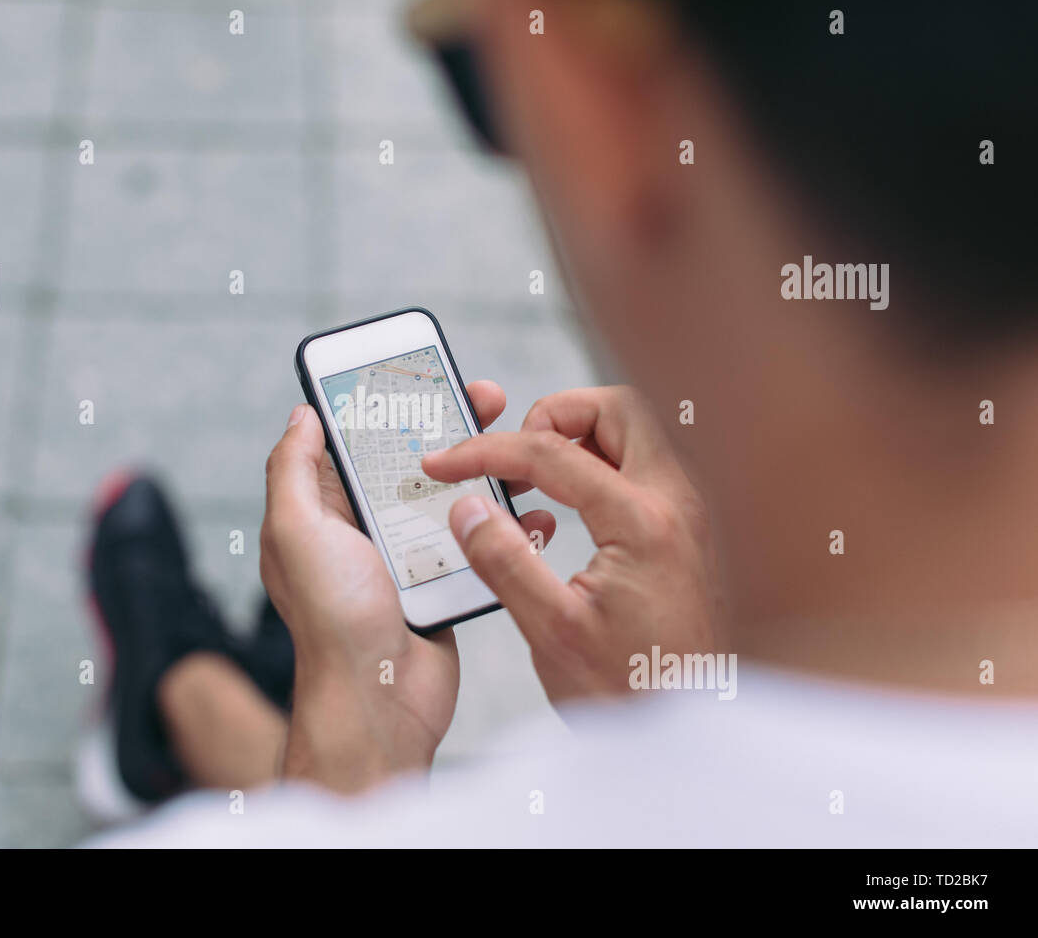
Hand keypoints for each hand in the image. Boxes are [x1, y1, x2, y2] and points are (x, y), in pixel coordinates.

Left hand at [260, 380, 556, 791]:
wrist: (378, 702)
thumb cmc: (332, 620)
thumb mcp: (295, 532)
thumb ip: (294, 471)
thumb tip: (302, 416)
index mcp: (326, 512)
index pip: (356, 441)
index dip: (386, 405)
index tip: (420, 373)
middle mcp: (366, 530)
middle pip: (413, 461)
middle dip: (449, 425)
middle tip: (487, 397)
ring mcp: (408, 557)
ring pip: (452, 499)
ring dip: (485, 471)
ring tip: (521, 447)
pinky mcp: (445, 584)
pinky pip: (477, 544)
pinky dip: (505, 525)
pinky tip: (533, 510)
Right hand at [421, 386, 718, 704]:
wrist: (695, 730)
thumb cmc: (635, 691)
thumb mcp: (553, 631)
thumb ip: (505, 561)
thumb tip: (467, 507)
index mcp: (643, 521)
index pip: (551, 452)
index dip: (485, 452)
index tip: (444, 465)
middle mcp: (677, 504)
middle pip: (616, 409)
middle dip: (551, 416)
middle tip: (509, 456)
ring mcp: (688, 515)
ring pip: (633, 435)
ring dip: (576, 441)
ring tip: (529, 485)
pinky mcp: (685, 532)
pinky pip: (640, 470)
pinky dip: (597, 469)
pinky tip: (562, 517)